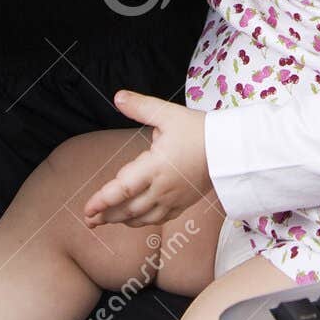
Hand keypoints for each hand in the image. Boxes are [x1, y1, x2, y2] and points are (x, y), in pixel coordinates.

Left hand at [83, 90, 211, 227]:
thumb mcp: (168, 114)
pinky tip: (132, 220)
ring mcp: (173, 198)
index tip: (87, 209)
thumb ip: (141, 107)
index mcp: (156, 166)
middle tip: (88, 220)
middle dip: (106, 215)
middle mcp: (163, 187)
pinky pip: (158, 219)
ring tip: (104, 220)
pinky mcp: (183, 203)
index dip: (103, 200)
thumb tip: (118, 97)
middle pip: (129, 208)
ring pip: (142, 217)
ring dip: (121, 220)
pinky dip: (141, 222)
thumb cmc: (200, 130)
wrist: (231, 150)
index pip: (124, 188)